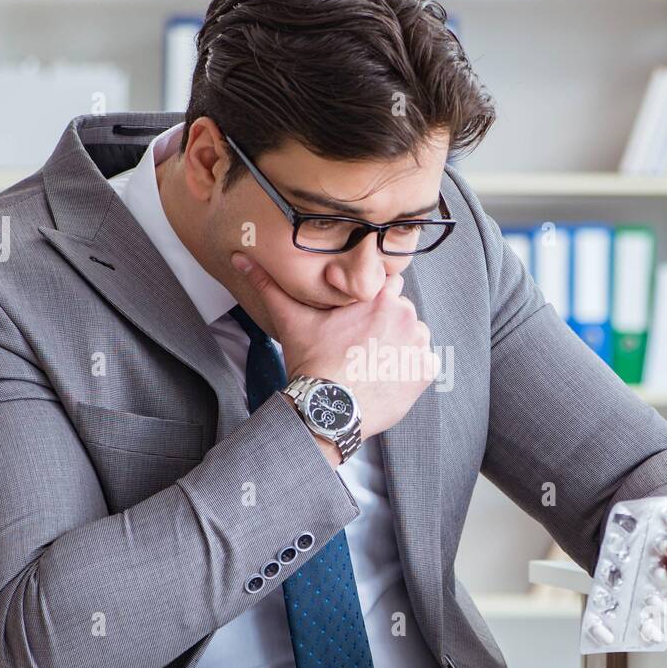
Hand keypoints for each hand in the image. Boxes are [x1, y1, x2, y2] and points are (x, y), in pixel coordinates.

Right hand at [230, 253, 438, 440]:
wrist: (328, 411)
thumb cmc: (311, 364)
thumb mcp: (292, 320)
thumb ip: (269, 284)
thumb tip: (240, 257)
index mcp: (377, 295)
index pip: (386, 284)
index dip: (371, 300)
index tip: (358, 318)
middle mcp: (405, 314)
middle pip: (400, 310)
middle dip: (386, 323)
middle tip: (360, 345)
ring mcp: (419, 344)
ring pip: (414, 335)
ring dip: (400, 345)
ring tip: (372, 363)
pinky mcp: (426, 371)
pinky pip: (423, 363)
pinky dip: (409, 370)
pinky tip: (385, 378)